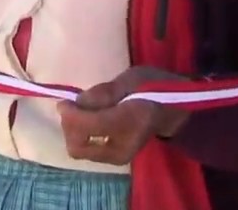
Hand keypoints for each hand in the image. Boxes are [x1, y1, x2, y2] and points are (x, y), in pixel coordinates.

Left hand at [57, 66, 188, 165]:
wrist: (173, 111)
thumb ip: (103, 92)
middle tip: (73, 106)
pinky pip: (88, 151)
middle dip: (69, 126)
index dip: (69, 115)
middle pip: (78, 146)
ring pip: (80, 151)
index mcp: (129, 121)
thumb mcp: (131, 79)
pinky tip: (90, 121)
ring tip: (83, 112)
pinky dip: (82, 136)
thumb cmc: (154, 88)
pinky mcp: (117, 159)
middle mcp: (122, 146)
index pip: (88, 127)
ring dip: (74, 131)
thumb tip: (77, 102)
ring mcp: (120, 157)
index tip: (64, 101)